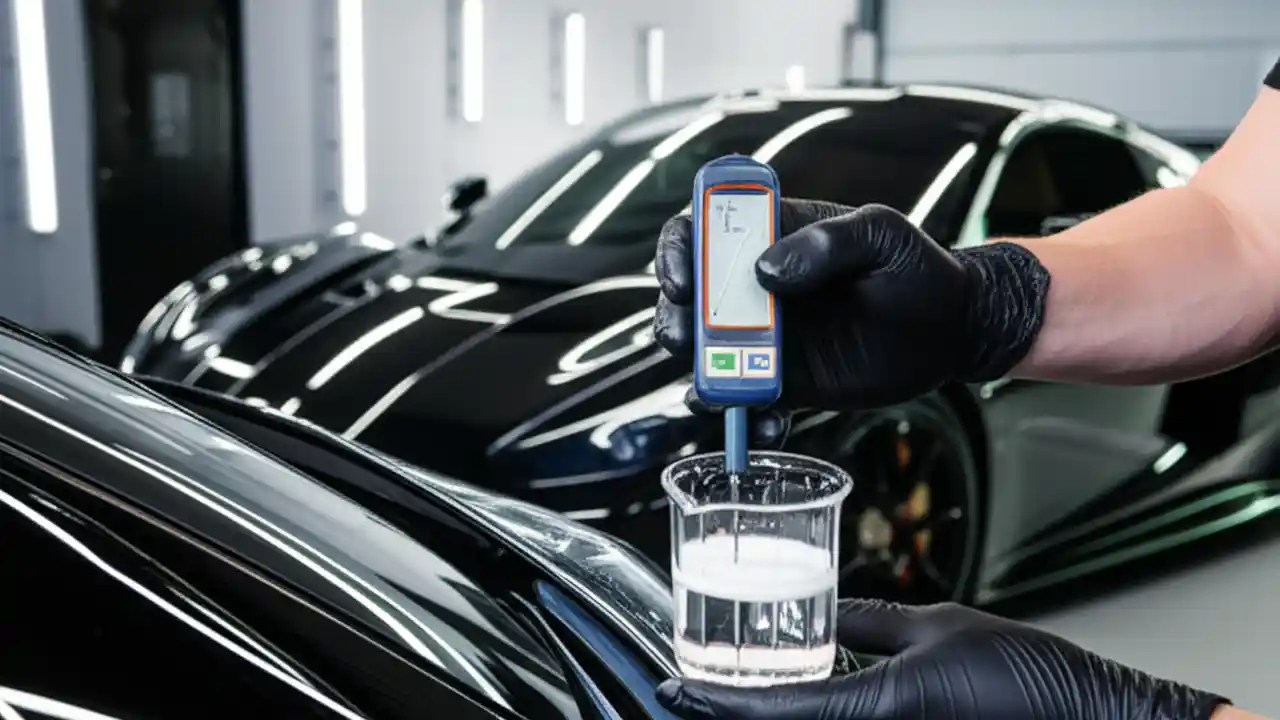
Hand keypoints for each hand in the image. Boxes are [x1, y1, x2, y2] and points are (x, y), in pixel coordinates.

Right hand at [653, 199, 1049, 414]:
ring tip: (724, 389)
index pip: (702, 231)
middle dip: (675, 320)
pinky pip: (749, 403)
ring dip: (702, 374)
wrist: (952, 328)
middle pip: (688, 301)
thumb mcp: (881, 235)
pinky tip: (766, 424)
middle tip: (689, 338)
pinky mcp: (786, 382)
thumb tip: (768, 269)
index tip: (684, 277)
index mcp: (772, 236)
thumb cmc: (918, 268)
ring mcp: (767, 338)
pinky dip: (746, 420)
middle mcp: (757, 288)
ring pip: (707, 357)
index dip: (678, 250)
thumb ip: (826, 241)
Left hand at [656, 600, 1228, 719]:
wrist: (1090, 718)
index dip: (713, 701)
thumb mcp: (937, 628)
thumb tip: (826, 614)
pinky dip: (806, 714)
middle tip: (687, 688)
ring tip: (724, 689)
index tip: (673, 686)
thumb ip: (871, 624)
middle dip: (732, 713)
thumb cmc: (1027, 678)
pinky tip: (791, 698)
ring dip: (769, 713)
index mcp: (875, 711)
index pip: (772, 712)